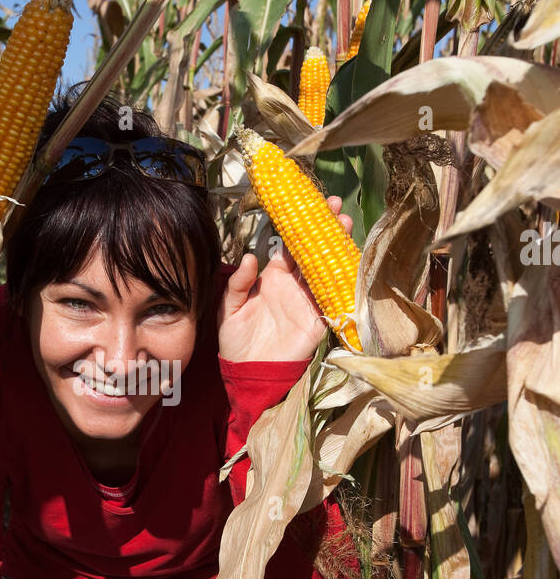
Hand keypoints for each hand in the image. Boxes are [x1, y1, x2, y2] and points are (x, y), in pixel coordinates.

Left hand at [218, 196, 353, 362]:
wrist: (248, 372)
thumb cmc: (236, 340)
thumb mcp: (229, 308)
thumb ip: (238, 283)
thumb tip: (250, 257)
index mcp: (274, 278)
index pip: (291, 246)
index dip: (299, 227)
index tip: (307, 206)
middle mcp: (294, 286)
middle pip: (313, 252)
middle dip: (325, 228)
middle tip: (333, 205)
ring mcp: (309, 301)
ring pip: (327, 268)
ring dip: (337, 246)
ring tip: (344, 223)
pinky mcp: (319, 319)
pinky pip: (333, 296)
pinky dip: (342, 279)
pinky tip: (349, 260)